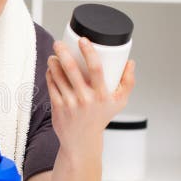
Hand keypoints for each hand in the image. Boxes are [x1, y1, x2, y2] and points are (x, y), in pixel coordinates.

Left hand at [45, 37, 135, 159]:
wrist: (82, 140)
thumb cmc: (100, 118)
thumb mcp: (119, 102)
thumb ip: (128, 82)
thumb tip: (130, 62)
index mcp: (102, 95)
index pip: (96, 68)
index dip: (88, 52)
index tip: (83, 40)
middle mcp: (86, 99)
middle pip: (72, 69)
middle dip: (63, 52)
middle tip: (59, 43)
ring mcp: (70, 103)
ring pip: (58, 76)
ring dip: (54, 62)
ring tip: (54, 55)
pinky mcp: (57, 107)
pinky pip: (51, 85)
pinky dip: (50, 74)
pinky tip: (51, 68)